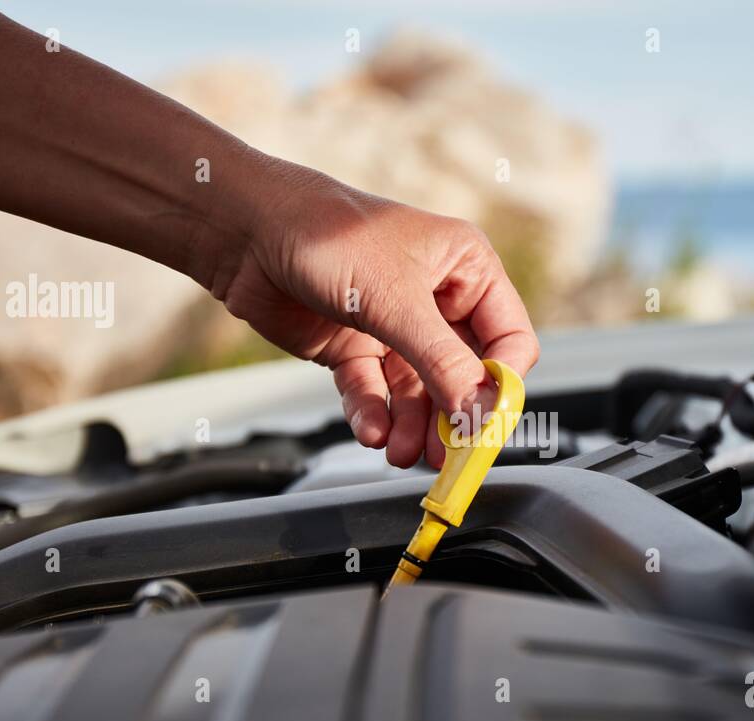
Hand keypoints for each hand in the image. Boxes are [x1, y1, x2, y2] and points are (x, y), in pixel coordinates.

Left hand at [205, 159, 538, 467]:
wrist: (245, 231)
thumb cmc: (326, 233)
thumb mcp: (395, 298)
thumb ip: (442, 360)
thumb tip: (478, 411)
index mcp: (465, 269)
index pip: (509, 339)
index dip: (501, 383)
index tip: (486, 422)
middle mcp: (436, 299)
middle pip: (463, 375)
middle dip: (452, 416)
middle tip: (444, 455)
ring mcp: (395, 327)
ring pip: (419, 392)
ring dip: (412, 426)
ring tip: (398, 451)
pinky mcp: (355, 348)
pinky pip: (374, 392)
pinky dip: (373, 415)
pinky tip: (370, 431)